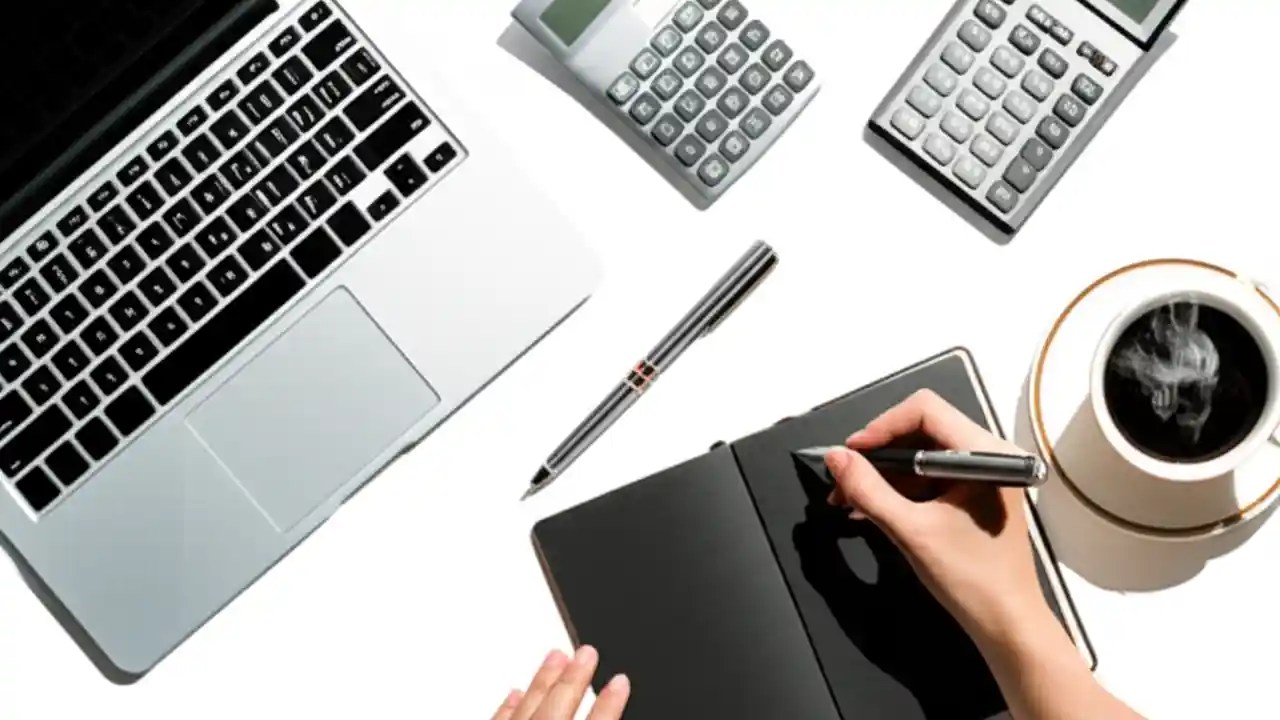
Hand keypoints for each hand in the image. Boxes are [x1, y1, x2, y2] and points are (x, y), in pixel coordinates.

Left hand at [493, 646, 629, 719]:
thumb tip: (608, 713)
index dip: (610, 702)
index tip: (620, 681)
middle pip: (559, 706)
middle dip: (575, 677)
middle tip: (587, 652)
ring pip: (527, 706)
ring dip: (542, 680)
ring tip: (555, 655)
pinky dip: (508, 706)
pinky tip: (514, 693)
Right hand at [823, 390, 1048, 643]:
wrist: (1006, 623)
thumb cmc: (972, 579)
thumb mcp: (911, 531)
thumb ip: (869, 490)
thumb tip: (836, 458)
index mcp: (985, 455)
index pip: (925, 410)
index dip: (882, 427)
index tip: (852, 453)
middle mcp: (988, 456)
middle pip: (920, 430)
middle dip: (878, 454)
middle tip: (844, 478)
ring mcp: (982, 475)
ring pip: (919, 455)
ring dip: (883, 475)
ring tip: (849, 499)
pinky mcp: (973, 493)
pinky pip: (927, 477)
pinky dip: (898, 490)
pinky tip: (869, 508)